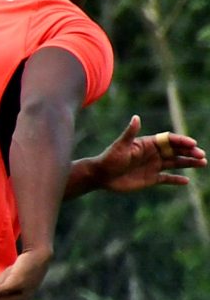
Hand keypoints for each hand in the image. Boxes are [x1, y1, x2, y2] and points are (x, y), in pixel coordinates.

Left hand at [80, 116, 206, 194]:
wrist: (100, 175)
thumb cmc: (109, 158)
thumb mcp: (120, 146)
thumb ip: (130, 133)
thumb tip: (136, 117)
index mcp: (148, 144)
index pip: (169, 140)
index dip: (181, 141)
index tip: (193, 144)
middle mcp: (153, 154)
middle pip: (176, 151)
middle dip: (190, 152)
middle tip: (201, 155)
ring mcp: (153, 166)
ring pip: (176, 163)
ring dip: (189, 163)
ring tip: (203, 163)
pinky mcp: (151, 179)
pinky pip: (167, 178)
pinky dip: (177, 180)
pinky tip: (187, 181)